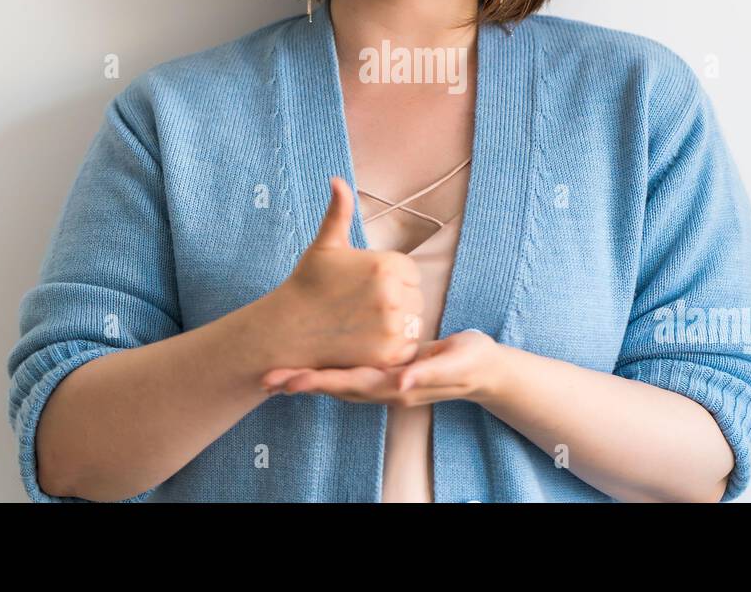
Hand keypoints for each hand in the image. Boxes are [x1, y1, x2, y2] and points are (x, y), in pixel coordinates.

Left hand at [259, 329, 499, 406]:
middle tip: (266, 377)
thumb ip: (428, 373)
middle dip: (301, 383)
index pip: (351, 385)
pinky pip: (350, 374)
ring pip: (339, 383)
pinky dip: (326, 371)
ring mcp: (383, 383)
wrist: (485, 369)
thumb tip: (399, 384)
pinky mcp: (384, 371)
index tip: (291, 381)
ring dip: (308, 379)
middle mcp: (384, 388)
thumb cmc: (472, 361)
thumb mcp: (456, 363)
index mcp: (397, 386)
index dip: (320, 382)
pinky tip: (310, 362)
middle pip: (336, 387)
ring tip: (275, 373)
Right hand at [265, 176, 424, 369]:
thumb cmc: (308, 283)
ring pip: (414, 323)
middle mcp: (394, 295)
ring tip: (364, 324)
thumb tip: (336, 179)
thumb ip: (340, 211)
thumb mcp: (326, 244)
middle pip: (415, 299)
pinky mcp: (389, 354)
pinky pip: (407, 347)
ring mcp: (393, 327)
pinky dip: (394, 347)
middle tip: (361, 309)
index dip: (390, 281)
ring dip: (398, 325)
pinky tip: (367, 342)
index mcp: (387, 265)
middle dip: (396, 303)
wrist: (288, 329)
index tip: (364, 288)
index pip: (410, 273)